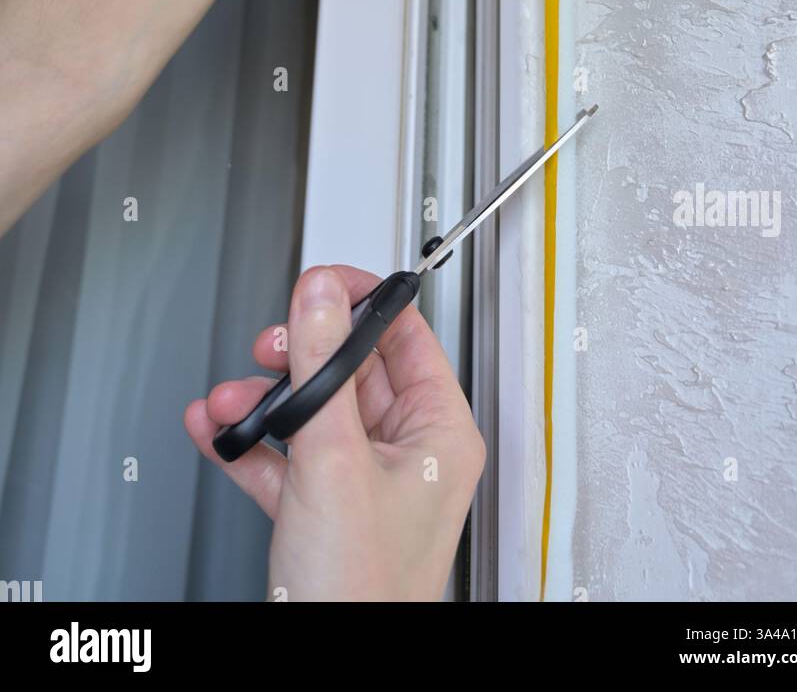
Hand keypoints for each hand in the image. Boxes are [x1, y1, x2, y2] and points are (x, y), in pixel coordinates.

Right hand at [185, 264, 485, 601]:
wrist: (330, 670)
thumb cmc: (361, 592)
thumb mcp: (334, 459)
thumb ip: (323, 367)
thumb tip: (319, 294)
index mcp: (438, 430)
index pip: (406, 334)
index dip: (358, 301)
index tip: (317, 283)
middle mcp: (408, 451)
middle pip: (351, 369)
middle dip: (297, 357)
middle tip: (269, 349)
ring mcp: (365, 481)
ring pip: (314, 412)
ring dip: (264, 401)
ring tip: (231, 401)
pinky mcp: (325, 509)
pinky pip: (287, 457)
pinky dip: (252, 443)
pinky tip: (218, 431)